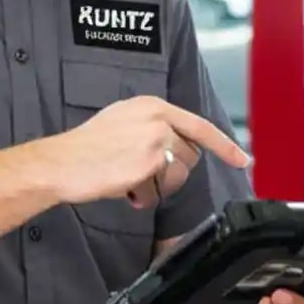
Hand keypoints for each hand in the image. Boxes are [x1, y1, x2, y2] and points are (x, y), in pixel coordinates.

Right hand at [42, 96, 250, 205]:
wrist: (62, 161)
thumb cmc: (85, 146)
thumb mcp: (121, 119)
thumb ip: (151, 124)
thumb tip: (175, 140)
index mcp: (153, 106)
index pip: (199, 125)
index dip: (224, 145)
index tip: (242, 158)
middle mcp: (159, 120)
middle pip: (190, 156)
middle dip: (172, 172)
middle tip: (141, 173)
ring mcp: (156, 142)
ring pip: (178, 176)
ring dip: (157, 186)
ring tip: (128, 178)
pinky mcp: (149, 165)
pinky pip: (158, 192)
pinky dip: (142, 197)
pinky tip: (122, 187)